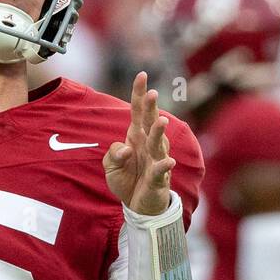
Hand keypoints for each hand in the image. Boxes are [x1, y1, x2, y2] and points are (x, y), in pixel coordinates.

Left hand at [103, 72, 175, 215]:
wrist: (139, 205)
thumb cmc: (127, 180)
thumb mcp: (110, 166)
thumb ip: (113, 153)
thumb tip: (125, 148)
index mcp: (136, 137)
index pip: (138, 111)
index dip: (139, 94)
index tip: (141, 74)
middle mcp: (148, 144)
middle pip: (150, 122)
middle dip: (151, 108)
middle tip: (152, 93)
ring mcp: (156, 160)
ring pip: (158, 143)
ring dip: (159, 132)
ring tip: (161, 120)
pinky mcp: (159, 178)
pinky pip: (162, 171)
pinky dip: (164, 166)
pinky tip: (168, 161)